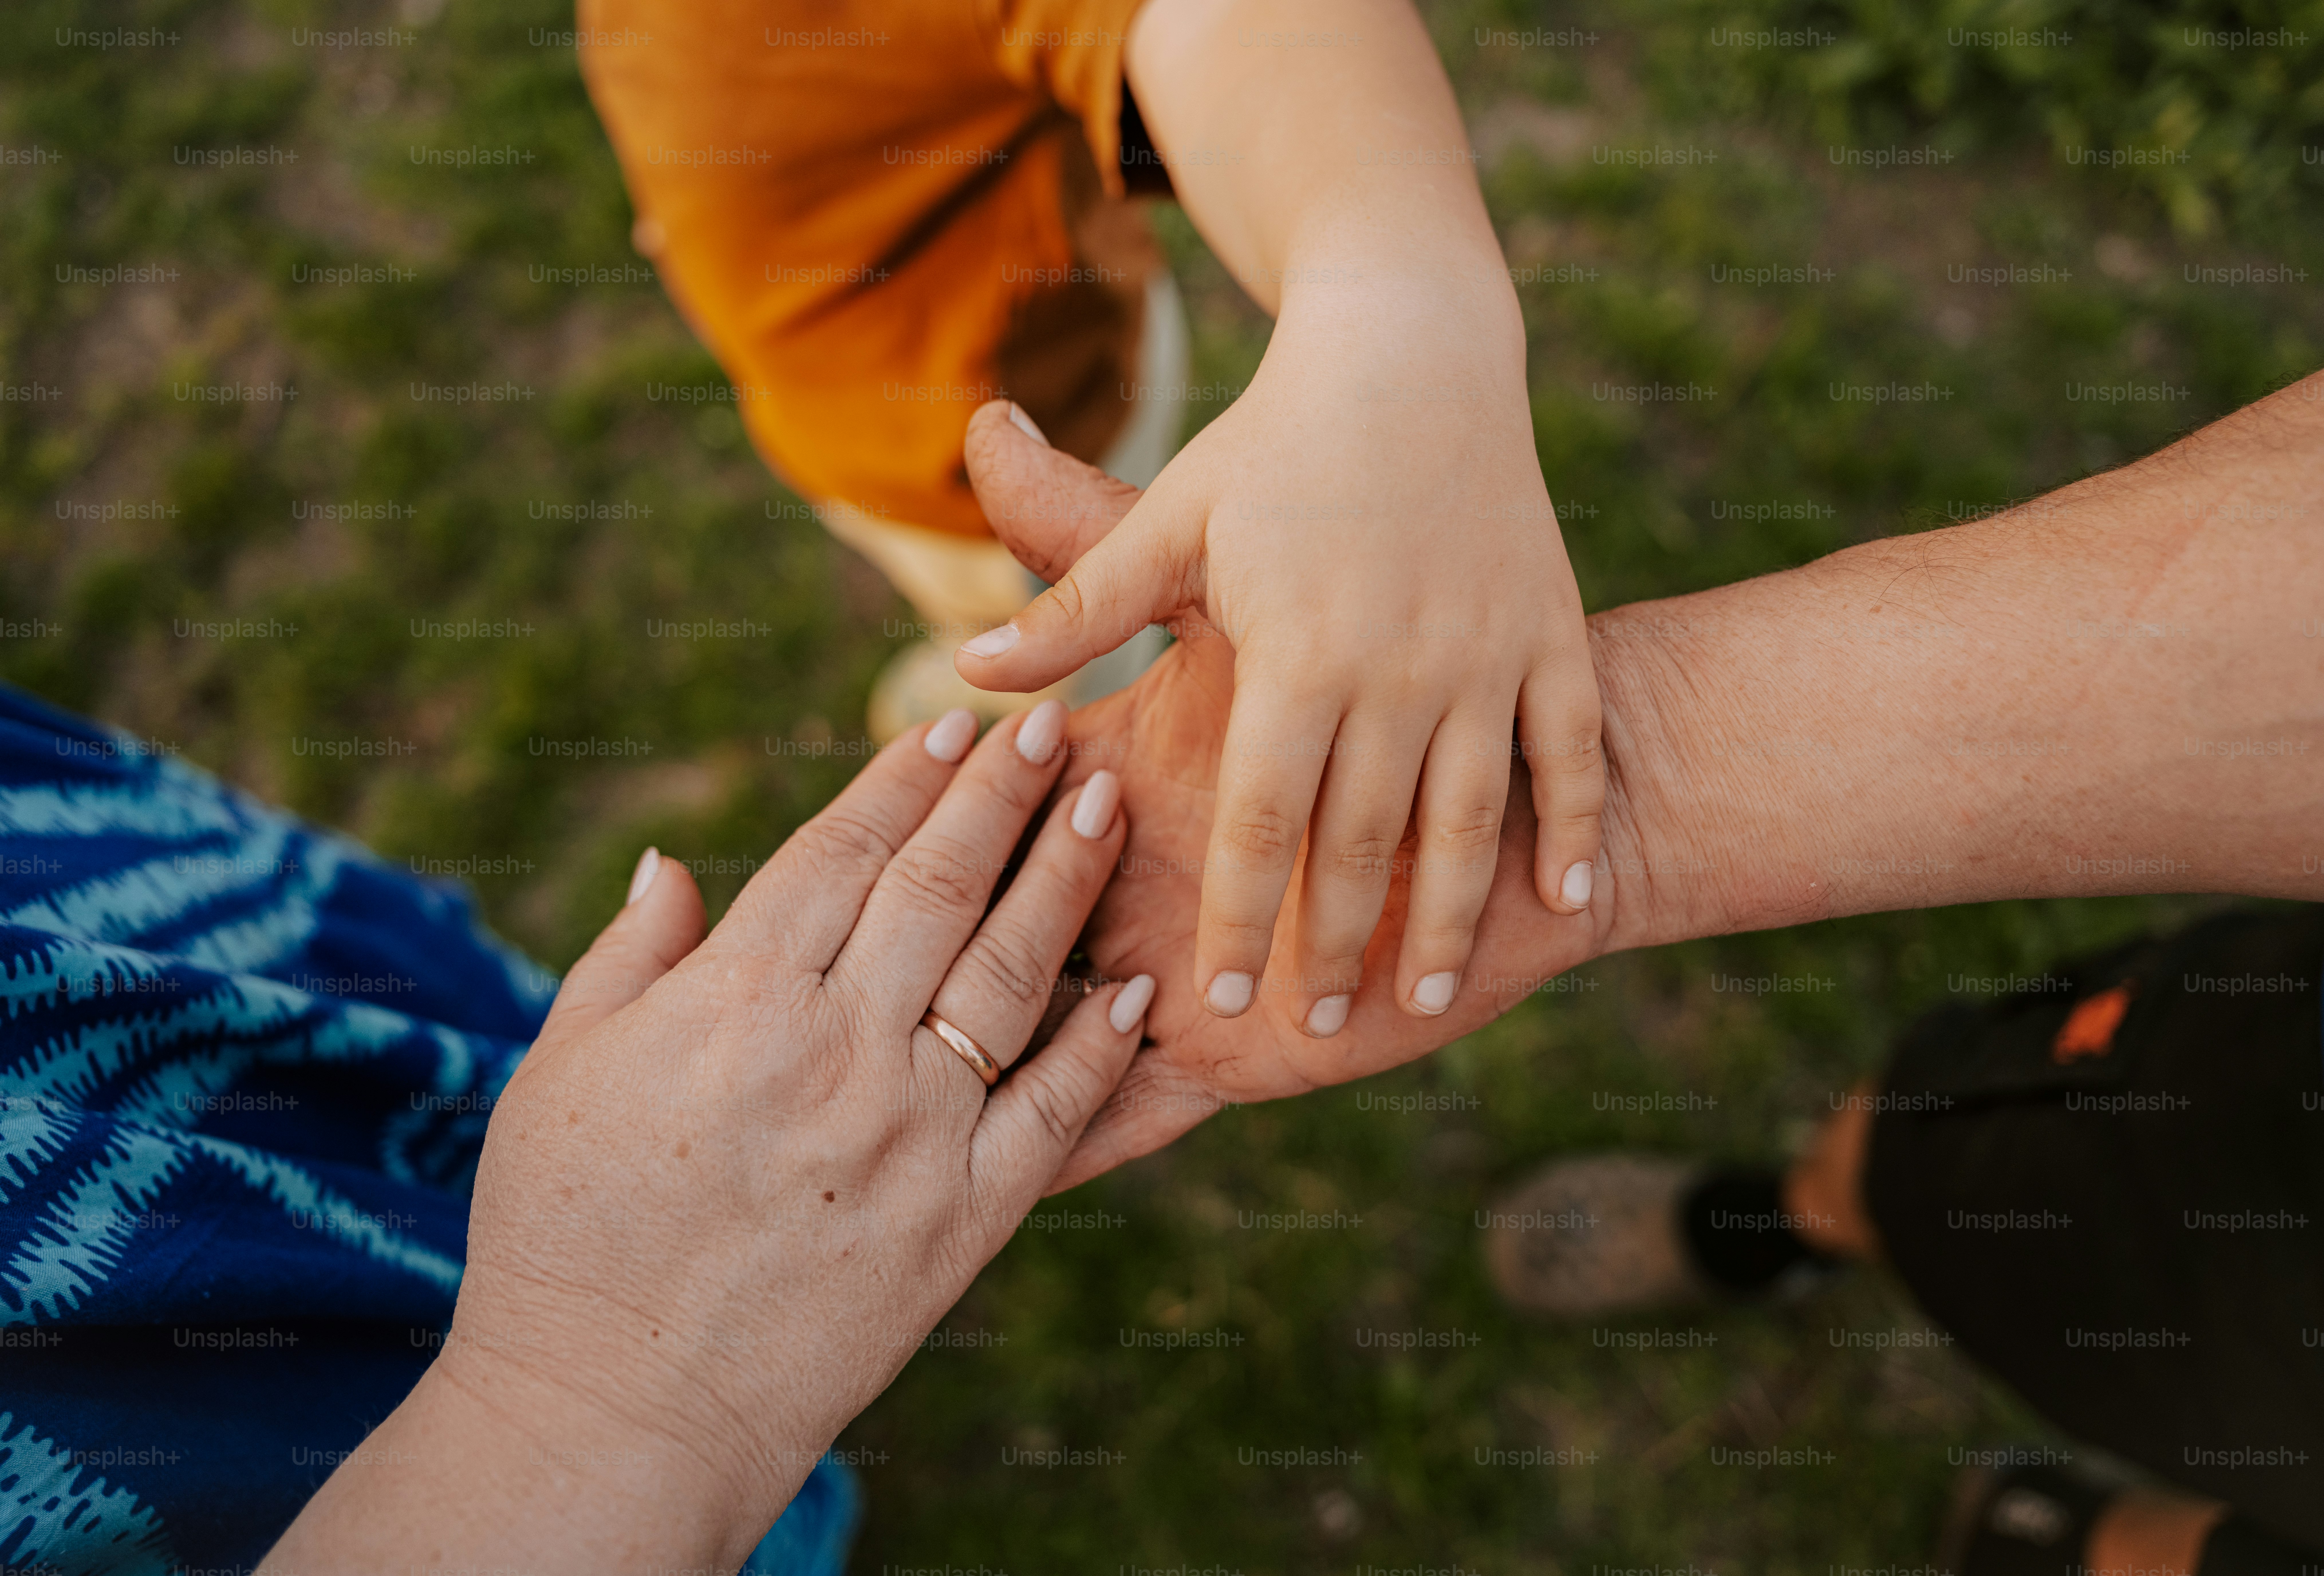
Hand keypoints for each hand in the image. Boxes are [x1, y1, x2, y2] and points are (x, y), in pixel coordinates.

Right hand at [267, 701, 1154, 1568]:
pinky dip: (1103, 1046)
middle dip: (1002, 794)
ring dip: (1066, 880)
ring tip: (1105, 807)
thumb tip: (671, 862)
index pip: (843, 850)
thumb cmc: (562, 1238)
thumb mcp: (561, 1073)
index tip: (956, 721)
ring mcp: (908, 1133)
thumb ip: (627, 959)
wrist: (611, 1413)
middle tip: (1054, 727)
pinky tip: (1138, 988)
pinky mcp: (961, 1221)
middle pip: (939, 887)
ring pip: (1012, 974)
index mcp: (734, 1001)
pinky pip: (1053, 1114)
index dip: (906, 776)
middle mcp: (835, 1050)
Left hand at [963, 404, 1613, 1189]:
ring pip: (1471, 820)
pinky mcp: (1552, 632)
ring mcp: (1486, 654)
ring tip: (1428, 998)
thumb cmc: (1275, 444)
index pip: (1259, 820)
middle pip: (1361, 840)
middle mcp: (1397, 666)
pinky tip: (1561, 902)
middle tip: (1309, 1028)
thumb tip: (965, 674)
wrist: (1416, 350)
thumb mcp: (1170, 518)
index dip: (1238, 917)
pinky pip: (1568, 751)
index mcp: (1295, 651)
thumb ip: (1075, 610)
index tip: (1218, 997)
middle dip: (1332, 946)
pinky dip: (1573, 829)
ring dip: (1449, 918)